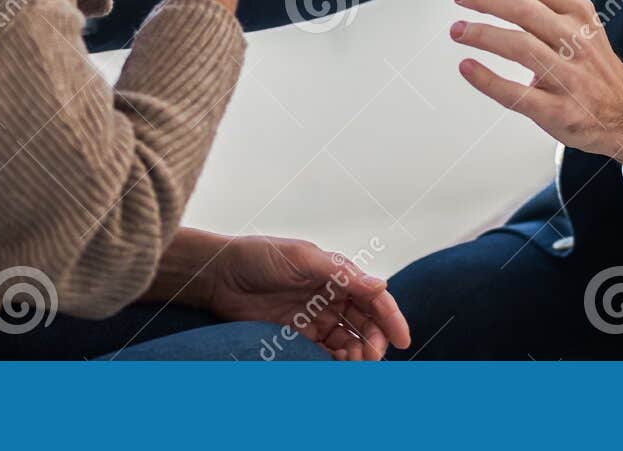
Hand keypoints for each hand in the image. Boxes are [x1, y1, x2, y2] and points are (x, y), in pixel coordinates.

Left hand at [146, 228, 410, 360]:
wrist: (219, 274)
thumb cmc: (260, 256)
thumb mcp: (303, 258)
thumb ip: (341, 274)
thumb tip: (380, 285)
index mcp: (338, 273)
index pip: (374, 297)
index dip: (391, 318)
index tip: (403, 340)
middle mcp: (331, 295)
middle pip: (365, 322)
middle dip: (374, 341)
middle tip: (369, 358)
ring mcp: (315, 316)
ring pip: (348, 340)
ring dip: (356, 354)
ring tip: (350, 364)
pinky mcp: (297, 335)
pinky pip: (324, 351)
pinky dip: (334, 361)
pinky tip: (333, 366)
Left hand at [447, 0, 622, 171]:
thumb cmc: (593, 66)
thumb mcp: (580, 22)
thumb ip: (542, 2)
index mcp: (577, 11)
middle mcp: (575, 39)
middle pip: (522, 8)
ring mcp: (568, 76)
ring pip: (519, 46)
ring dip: (481, 34)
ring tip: (457, 30)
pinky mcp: (559, 110)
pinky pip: (517, 94)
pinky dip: (487, 80)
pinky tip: (467, 67)